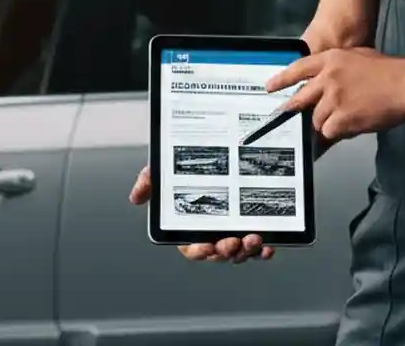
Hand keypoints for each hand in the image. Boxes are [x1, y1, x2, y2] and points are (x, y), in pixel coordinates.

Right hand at [127, 165, 275, 262]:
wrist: (216, 151)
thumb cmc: (185, 170)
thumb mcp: (163, 170)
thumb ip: (148, 182)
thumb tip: (136, 197)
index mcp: (191, 228)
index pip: (192, 248)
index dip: (198, 251)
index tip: (205, 247)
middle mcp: (213, 234)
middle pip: (219, 253)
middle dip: (226, 252)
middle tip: (233, 242)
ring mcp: (234, 232)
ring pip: (241, 252)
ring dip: (248, 251)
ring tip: (254, 239)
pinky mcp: (253, 227)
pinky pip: (260, 246)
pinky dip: (264, 250)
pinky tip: (269, 246)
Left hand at [266, 48, 404, 141]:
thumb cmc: (391, 73)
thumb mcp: (360, 58)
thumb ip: (339, 69)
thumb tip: (328, 83)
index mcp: (331, 60)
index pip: (298, 68)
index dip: (282, 79)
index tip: (270, 87)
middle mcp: (327, 78)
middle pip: (301, 99)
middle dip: (294, 111)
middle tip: (288, 118)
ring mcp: (333, 98)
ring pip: (317, 119)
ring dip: (329, 123)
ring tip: (349, 118)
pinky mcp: (341, 117)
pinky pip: (330, 131)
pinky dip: (340, 132)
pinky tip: (354, 125)